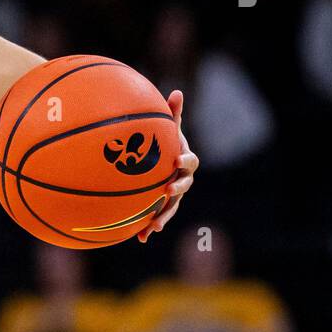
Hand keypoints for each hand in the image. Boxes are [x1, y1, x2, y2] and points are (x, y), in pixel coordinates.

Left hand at [137, 89, 197, 243]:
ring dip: (163, 217)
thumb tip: (177, 92)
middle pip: (184, 187)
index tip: (178, 160)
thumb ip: (171, 114)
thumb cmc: (165, 143)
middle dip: (177, 189)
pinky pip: (157, 218)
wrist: (163, 162)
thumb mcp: (168, 128)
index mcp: (185, 162)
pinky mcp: (162, 207)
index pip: (191, 162)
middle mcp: (183, 181)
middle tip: (167, 190)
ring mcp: (173, 196)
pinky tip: (139, 239)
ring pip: (171, 208)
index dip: (186, 161)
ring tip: (154, 226)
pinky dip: (148, 229)